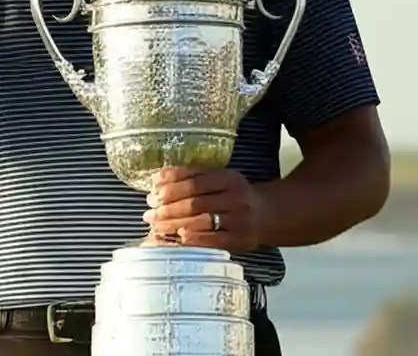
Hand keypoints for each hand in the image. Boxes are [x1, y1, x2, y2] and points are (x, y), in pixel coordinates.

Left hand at [142, 167, 264, 252]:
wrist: (268, 214)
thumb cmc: (234, 195)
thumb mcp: (219, 179)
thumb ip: (192, 177)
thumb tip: (156, 181)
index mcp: (229, 178)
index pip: (194, 180)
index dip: (170, 186)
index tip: (152, 191)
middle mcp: (236, 197)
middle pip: (194, 202)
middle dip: (166, 207)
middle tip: (149, 212)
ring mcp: (239, 219)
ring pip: (201, 221)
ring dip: (173, 223)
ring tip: (156, 225)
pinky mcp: (240, 240)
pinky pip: (213, 240)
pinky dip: (194, 238)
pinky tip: (178, 237)